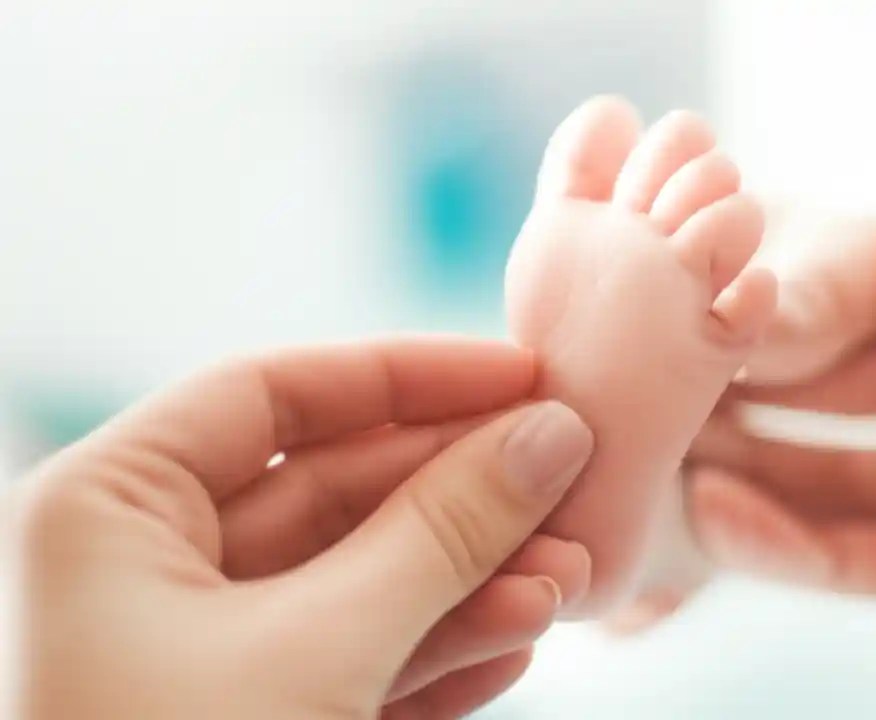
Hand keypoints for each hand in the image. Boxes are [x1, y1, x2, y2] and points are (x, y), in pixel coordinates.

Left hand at [6, 338, 594, 719]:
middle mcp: (145, 570)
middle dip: (461, 495)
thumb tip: (550, 434)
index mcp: (107, 514)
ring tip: (570, 578)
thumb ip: (442, 533)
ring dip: (469, 580)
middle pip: (332, 491)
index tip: (523, 377)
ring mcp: (198, 654)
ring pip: (356, 580)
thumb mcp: (320, 652)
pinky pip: (355, 658)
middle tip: (570, 483)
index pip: (274, 395)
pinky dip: (437, 652)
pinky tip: (520, 639)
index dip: (408, 376)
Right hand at [684, 179, 875, 718]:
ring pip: (839, 468)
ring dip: (756, 463)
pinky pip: (845, 546)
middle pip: (861, 383)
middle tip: (682, 374)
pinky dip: (780, 537)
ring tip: (677, 451)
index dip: (820, 294)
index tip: (733, 290)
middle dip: (772, 382)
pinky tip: (715, 516)